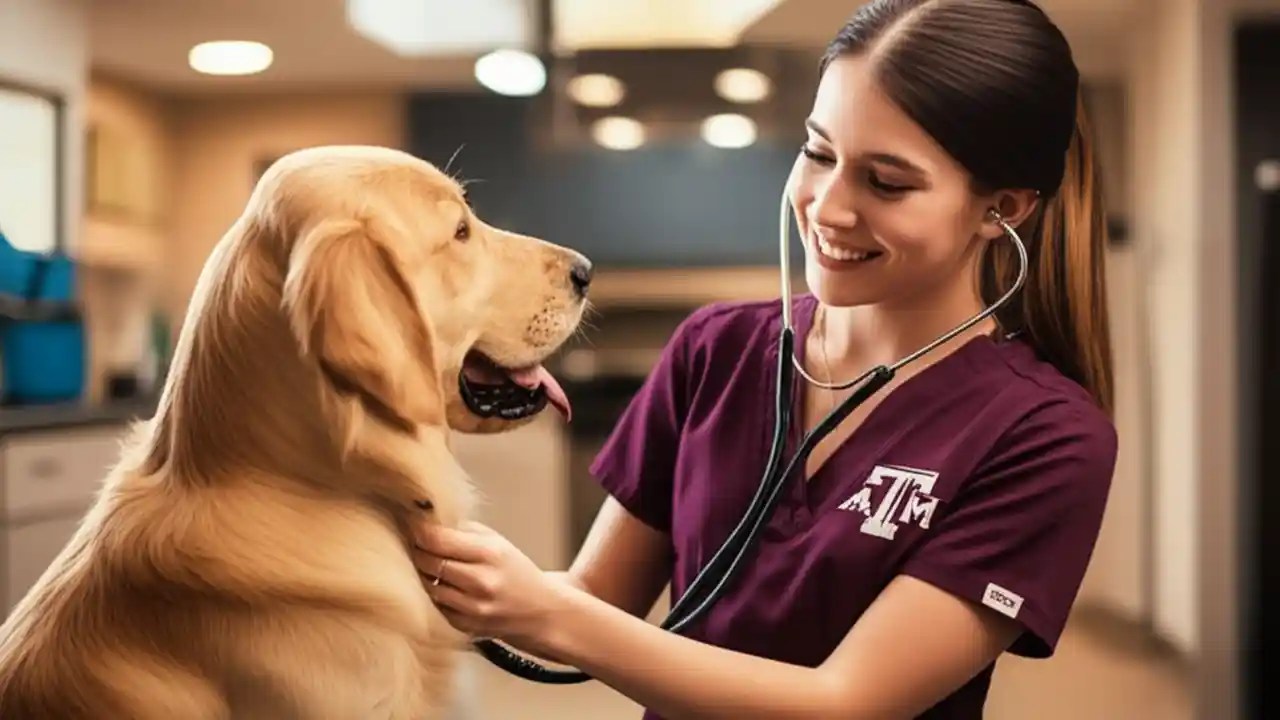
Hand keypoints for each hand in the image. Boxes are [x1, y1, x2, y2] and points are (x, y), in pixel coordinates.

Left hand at [412, 520, 565, 652]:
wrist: (541, 613)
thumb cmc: (516, 572)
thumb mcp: (498, 543)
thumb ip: (464, 531)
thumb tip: (426, 520)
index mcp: (489, 554)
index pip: (437, 539)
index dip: (418, 530)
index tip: (413, 525)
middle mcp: (480, 582)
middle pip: (426, 561)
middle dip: (417, 550)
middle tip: (415, 543)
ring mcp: (471, 608)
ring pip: (426, 584)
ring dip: (422, 573)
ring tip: (427, 563)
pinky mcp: (464, 626)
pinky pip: (434, 604)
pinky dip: (433, 593)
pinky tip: (441, 585)